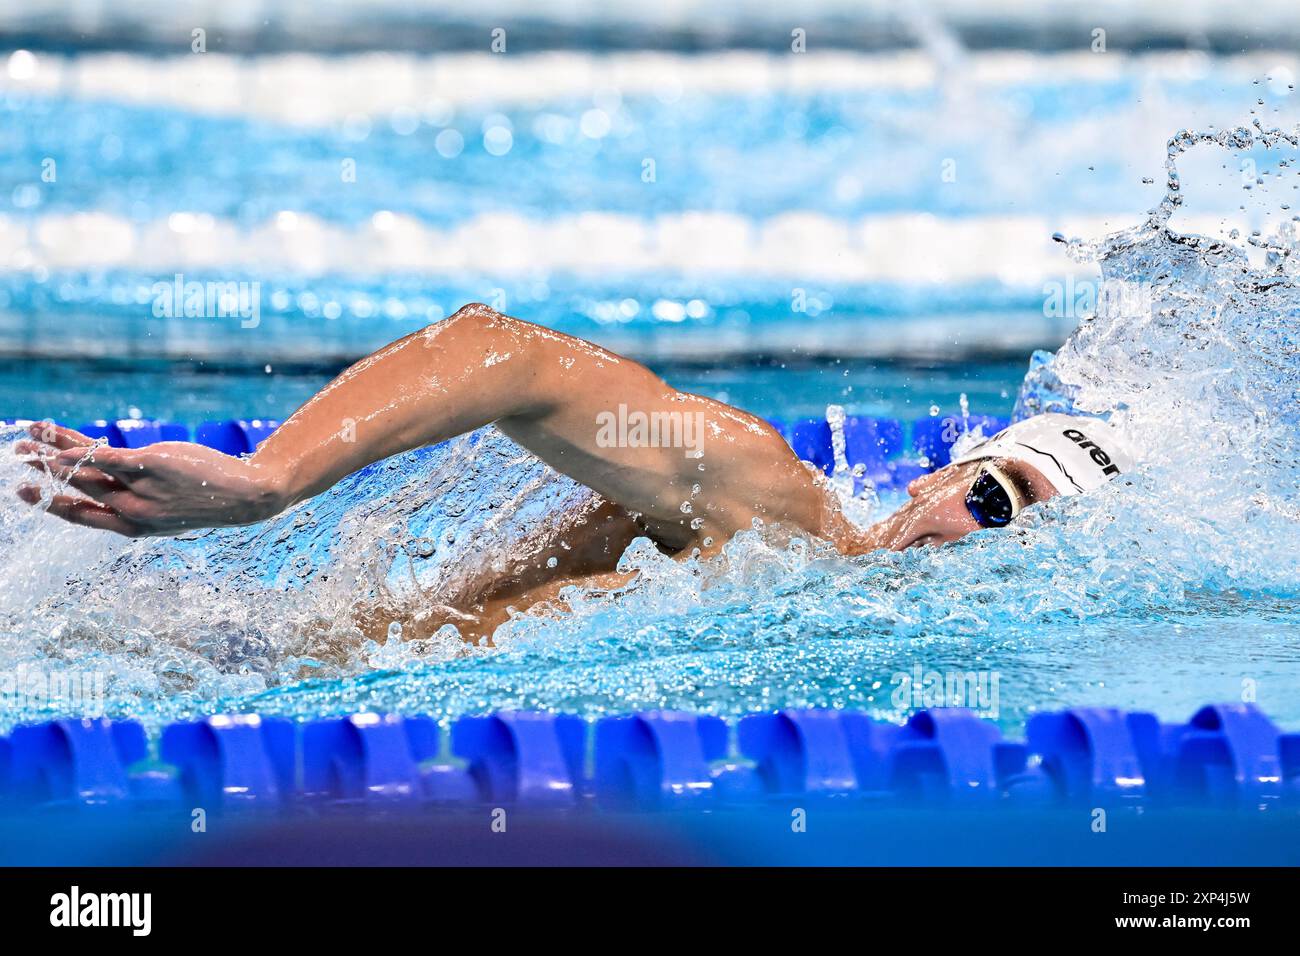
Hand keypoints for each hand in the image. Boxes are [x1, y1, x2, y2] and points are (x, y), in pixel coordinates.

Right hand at [14, 424, 285, 536]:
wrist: (246, 496)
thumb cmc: (207, 497)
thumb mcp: (167, 506)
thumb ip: (138, 495)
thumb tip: (112, 475)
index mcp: (133, 526)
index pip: (82, 517)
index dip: (51, 504)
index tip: (26, 491)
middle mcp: (132, 512)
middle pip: (77, 490)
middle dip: (44, 472)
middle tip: (18, 458)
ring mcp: (141, 490)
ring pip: (87, 471)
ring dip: (54, 452)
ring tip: (29, 438)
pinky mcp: (152, 466)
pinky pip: (108, 458)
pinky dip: (82, 449)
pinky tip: (62, 442)